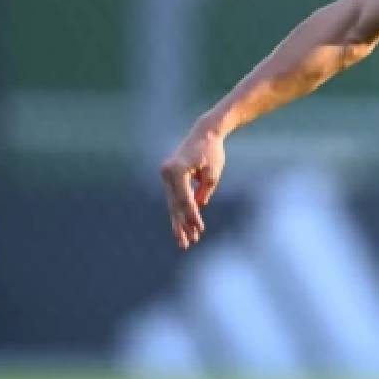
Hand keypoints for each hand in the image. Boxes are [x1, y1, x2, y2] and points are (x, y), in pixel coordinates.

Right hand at [160, 127, 225, 249]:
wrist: (204, 133)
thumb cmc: (212, 151)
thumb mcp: (213, 172)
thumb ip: (205, 189)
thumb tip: (199, 206)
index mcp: (177, 170)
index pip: (185, 199)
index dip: (192, 216)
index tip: (200, 230)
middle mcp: (167, 173)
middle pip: (175, 204)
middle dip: (182, 225)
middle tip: (186, 244)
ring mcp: (165, 175)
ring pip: (172, 204)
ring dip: (179, 222)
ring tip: (185, 241)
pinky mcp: (168, 177)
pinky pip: (174, 198)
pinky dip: (179, 211)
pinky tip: (183, 227)